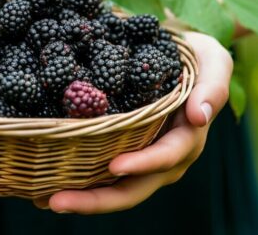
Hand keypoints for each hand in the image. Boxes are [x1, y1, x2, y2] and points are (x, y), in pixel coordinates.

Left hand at [33, 32, 231, 213]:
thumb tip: (200, 115)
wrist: (178, 57)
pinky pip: (102, 177)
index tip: (114, 166)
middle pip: (133, 189)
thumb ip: (213, 85)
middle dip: (96, 200)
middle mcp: (164, 160)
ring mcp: (142, 161)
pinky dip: (77, 184)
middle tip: (57, 201)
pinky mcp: (122, 154)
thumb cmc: (196, 57)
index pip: (165, 158)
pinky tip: (45, 186)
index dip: (142, 163)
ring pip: (114, 191)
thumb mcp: (212, 60)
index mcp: (187, 140)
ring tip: (44, 199)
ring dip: (81, 199)